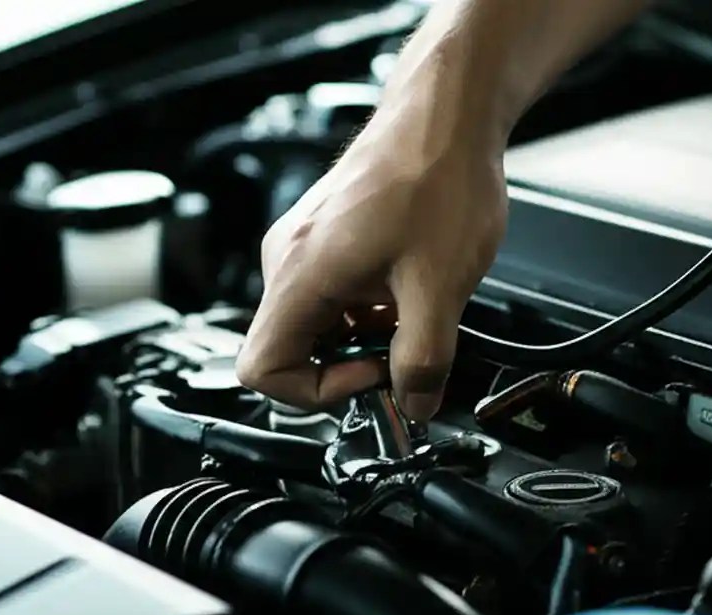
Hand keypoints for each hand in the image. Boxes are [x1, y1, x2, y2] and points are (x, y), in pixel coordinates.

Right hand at [236, 111, 506, 420]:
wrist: (448, 113)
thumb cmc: (436, 176)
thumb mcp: (440, 287)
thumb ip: (424, 360)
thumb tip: (415, 403)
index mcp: (299, 275)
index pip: (262, 371)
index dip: (318, 392)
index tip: (373, 378)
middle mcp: (287, 259)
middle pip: (291, 349)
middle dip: (349, 365)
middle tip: (405, 354)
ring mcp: (304, 244)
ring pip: (317, 322)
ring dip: (364, 337)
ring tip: (417, 312)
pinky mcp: (327, 235)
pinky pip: (332, 294)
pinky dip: (369, 309)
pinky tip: (411, 289)